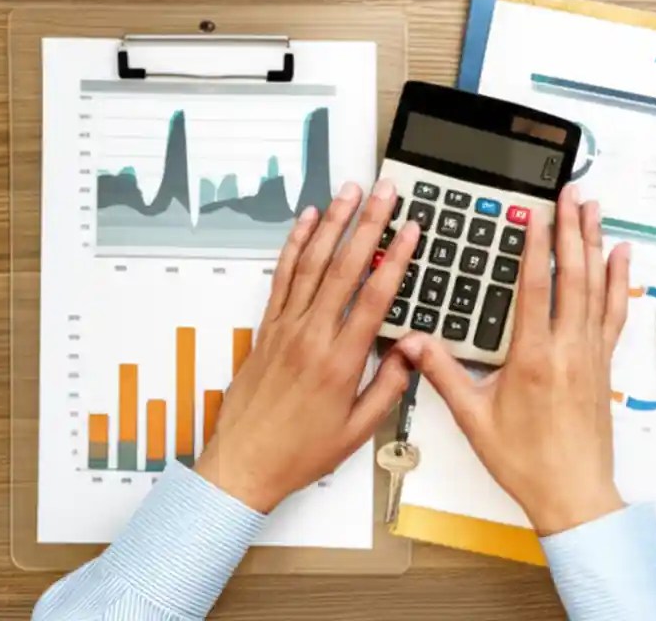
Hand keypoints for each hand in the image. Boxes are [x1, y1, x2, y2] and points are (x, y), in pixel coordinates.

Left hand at [195, 180, 419, 512]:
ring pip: (312, 263)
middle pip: (344, 267)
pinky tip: (306, 221)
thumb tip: (412, 351)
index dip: (395, 258)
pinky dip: (294, 244)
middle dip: (369, 224)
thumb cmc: (298, 452)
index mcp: (339, 362)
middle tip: (386, 193)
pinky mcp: (267, 328)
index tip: (411, 230)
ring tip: (349, 193)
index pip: (373, 297)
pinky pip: (282, 276)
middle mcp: (310, 337)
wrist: (243, 464)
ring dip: (332, 223)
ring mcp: (285, 328)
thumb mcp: (358, 430)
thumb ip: (389, 386)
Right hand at [396, 186, 630, 534]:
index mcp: (534, 358)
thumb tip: (413, 343)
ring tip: (594, 209)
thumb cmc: (526, 461)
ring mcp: (591, 354)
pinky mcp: (603, 364)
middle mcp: (568, 349)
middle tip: (572, 193)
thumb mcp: (473, 418)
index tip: (535, 213)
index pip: (536, 287)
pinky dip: (619, 281)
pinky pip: (615, 313)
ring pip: (598, 287)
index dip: (536, 245)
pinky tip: (621, 258)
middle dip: (572, 229)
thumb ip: (443, 374)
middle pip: (574, 275)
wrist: (573, 494)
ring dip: (596, 244)